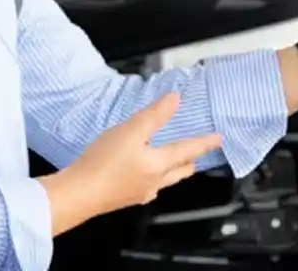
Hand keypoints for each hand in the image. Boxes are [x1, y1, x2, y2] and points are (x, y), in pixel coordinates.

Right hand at [37, 93, 219, 235]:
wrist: (79, 193)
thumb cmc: (102, 164)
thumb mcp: (130, 131)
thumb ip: (154, 115)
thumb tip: (174, 100)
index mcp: (158, 165)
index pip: (188, 151)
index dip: (204, 143)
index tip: (218, 139)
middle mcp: (153, 182)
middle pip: (180, 171)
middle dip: (190, 161)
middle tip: (197, 154)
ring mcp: (139, 192)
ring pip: (164, 180)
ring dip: (172, 169)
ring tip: (172, 161)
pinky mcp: (124, 197)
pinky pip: (147, 186)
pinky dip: (152, 177)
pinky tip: (141, 173)